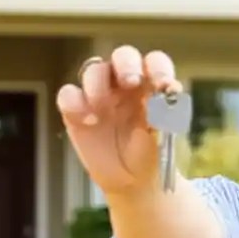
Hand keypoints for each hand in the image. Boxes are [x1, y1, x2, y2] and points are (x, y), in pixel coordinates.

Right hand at [57, 45, 183, 195]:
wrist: (132, 181)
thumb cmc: (151, 152)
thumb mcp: (163, 135)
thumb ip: (166, 113)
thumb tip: (170, 91)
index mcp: (150, 85)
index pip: (154, 62)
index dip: (158, 67)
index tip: (163, 84)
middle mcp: (124, 83)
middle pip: (123, 56)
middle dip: (126, 63)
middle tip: (130, 81)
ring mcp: (99, 94)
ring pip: (93, 69)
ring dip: (98, 84)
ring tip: (101, 109)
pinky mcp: (76, 110)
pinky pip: (68, 94)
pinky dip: (75, 103)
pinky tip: (88, 121)